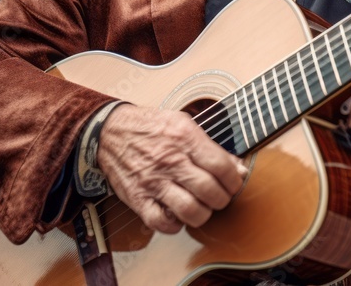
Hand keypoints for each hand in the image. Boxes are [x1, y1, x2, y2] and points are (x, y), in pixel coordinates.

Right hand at [97, 104, 246, 232]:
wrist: (111, 132)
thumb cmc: (152, 127)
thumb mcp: (185, 125)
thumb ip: (213, 148)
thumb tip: (239, 169)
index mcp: (185, 138)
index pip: (221, 167)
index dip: (234, 180)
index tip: (234, 183)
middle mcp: (170, 161)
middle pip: (209, 191)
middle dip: (223, 199)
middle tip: (221, 197)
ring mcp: (153, 182)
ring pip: (190, 210)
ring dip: (203, 214)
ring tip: (203, 207)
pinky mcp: (138, 198)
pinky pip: (161, 223)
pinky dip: (175, 225)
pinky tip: (179, 215)